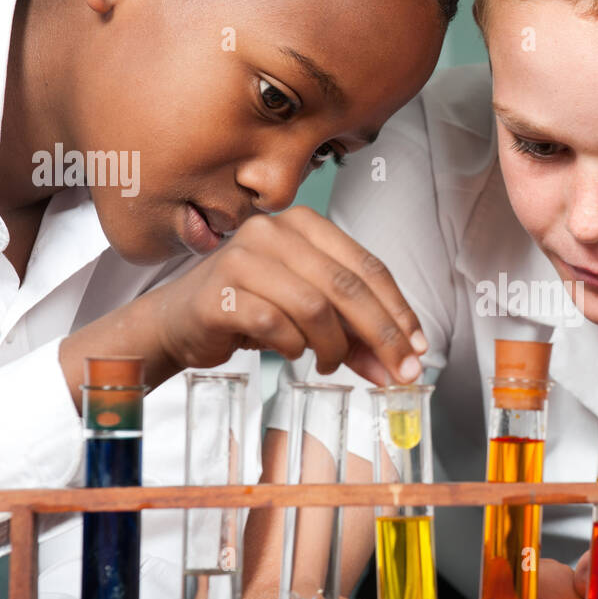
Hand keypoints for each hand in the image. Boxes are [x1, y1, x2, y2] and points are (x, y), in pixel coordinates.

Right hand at [152, 206, 425, 380]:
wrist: (179, 322)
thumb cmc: (249, 311)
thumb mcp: (311, 317)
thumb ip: (355, 336)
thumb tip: (398, 368)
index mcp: (304, 224)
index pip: (368, 267)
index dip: (399, 311)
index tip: (418, 349)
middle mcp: (273, 231)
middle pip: (347, 287)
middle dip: (381, 335)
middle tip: (399, 373)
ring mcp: (243, 258)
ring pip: (314, 306)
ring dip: (333, 346)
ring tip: (330, 363)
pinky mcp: (219, 292)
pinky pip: (276, 324)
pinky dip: (294, 346)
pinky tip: (293, 353)